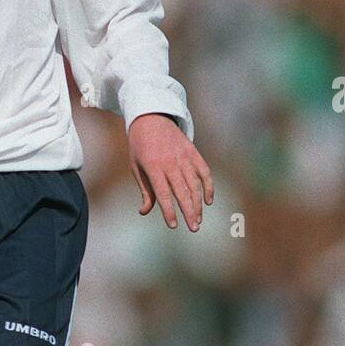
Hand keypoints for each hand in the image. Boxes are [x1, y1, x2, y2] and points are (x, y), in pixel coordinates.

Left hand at [128, 113, 212, 231]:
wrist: (151, 117)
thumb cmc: (140, 146)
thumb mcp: (136, 167)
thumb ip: (145, 190)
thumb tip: (144, 211)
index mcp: (153, 167)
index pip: (163, 194)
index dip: (169, 210)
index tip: (173, 225)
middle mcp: (170, 162)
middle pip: (182, 191)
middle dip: (189, 212)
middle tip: (193, 228)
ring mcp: (184, 156)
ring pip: (195, 184)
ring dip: (198, 203)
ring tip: (198, 219)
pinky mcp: (193, 152)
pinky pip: (204, 171)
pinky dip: (208, 186)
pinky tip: (208, 200)